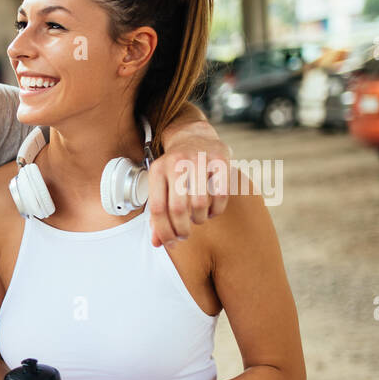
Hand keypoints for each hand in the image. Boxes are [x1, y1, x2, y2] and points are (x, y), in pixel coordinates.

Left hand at [147, 126, 231, 247]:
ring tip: (197, 219)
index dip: (163, 231)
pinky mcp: (221, 160)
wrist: (195, 137)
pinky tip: (211, 210)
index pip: (157, 208)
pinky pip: (221, 195)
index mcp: (157, 170)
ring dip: (199, 219)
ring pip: (200, 204)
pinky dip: (216, 210)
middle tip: (184, 235)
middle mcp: (177, 163)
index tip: (170, 241)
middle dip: (182, 229)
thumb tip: (157, 242)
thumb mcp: (160, 185)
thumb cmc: (175, 169)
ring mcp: (200, 160)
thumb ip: (157, 213)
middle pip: (178, 209)